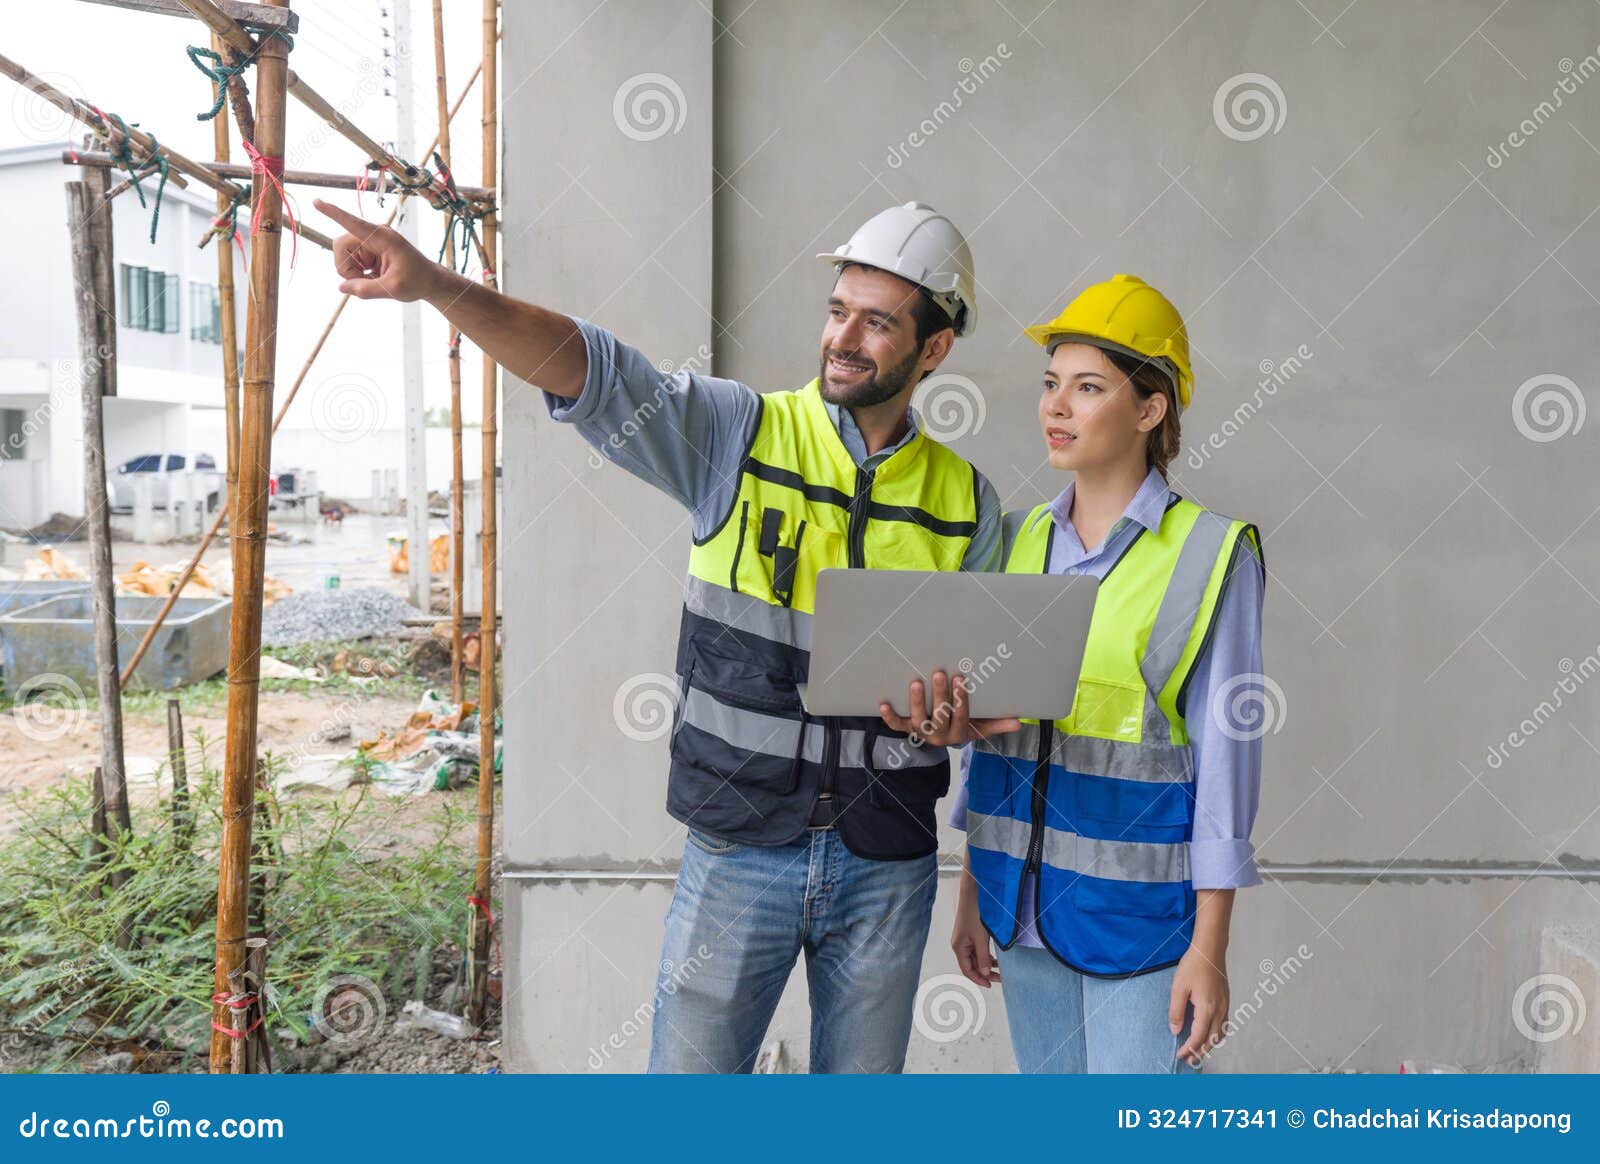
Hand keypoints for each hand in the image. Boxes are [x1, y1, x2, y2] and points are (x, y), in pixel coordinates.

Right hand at [315, 198, 445, 302]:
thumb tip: (341, 287)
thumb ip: (365, 289)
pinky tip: (375, 276)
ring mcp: (371, 241)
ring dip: (352, 271)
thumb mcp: (392, 289)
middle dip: (346, 267)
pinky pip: (350, 260)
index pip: (353, 223)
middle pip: (341, 245)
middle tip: (363, 281)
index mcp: (383, 238)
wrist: (430, 281)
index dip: (333, 213)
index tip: (316, 201)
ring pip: (343, 255)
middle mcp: (374, 235)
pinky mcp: (369, 249)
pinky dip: (357, 272)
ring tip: (374, 278)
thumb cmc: (417, 281)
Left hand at [878, 668, 1020, 747]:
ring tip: (916, 682)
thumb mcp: (981, 727)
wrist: (941, 739)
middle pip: (940, 716)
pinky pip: (897, 725)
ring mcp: (922, 731)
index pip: (961, 716)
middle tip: (939, 673)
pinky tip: (883, 703)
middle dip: (940, 695)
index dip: (960, 700)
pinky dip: (889, 716)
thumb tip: (1018, 722)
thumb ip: (997, 724)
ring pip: (918, 720)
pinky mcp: (907, 728)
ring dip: (916, 701)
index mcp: (959, 733)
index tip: (961, 680)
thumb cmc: (963, 726)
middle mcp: (939, 734)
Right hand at [952, 891, 999, 988]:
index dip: (978, 979)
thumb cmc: (974, 913)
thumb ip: (983, 957)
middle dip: (984, 972)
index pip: (967, 970)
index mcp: (958, 947)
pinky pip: (978, 949)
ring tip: (999, 969)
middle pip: (972, 964)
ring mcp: (966, 938)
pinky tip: (995, 958)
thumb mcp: (981, 938)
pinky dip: (986, 955)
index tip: (990, 984)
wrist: (974, 894)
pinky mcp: (971, 933)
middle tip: (999, 977)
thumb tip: (984, 972)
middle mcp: (960, 944)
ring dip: (986, 964)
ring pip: (976, 957)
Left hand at [1170, 943, 1228, 1066]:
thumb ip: (1176, 1011)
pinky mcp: (1226, 1001)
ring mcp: (1225, 1006)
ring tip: (1199, 1051)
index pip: (1198, 1037)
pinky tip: (1210, 1034)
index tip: (1179, 1054)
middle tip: (1189, 1060)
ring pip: (1221, 1034)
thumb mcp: (1178, 988)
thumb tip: (1175, 1030)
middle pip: (1212, 1040)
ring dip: (1210, 1045)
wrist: (1210, 950)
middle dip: (1200, 1052)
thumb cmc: (1193, 966)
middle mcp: (1219, 1010)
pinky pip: (1225, 1024)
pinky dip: (1218, 1035)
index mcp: (1207, 1009)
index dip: (1188, 1048)